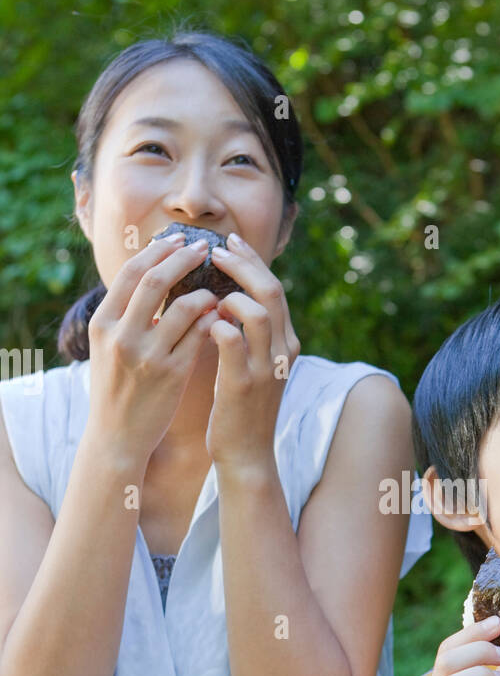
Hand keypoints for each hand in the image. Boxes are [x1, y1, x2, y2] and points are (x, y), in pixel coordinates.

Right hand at [86, 233, 223, 464]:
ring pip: (183, 307)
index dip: (158, 250)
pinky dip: (212, 320)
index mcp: (102, 323)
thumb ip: (125, 314)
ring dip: (205, 292)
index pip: (131, 272)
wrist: (117, 436)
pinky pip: (199, 336)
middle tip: (204, 248)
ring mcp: (147, 355)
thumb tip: (151, 274)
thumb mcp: (109, 346)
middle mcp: (121, 336)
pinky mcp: (172, 374)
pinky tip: (221, 314)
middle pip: (155, 280)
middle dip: (183, 258)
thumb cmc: (117, 388)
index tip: (178, 239)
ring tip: (216, 288)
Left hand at [205, 234, 300, 468]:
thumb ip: (247, 334)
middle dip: (242, 264)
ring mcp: (267, 367)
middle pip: (271, 291)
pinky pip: (231, 340)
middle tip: (215, 249)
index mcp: (286, 343)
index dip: (252, 261)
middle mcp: (283, 351)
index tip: (228, 242)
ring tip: (207, 288)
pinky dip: (215, 323)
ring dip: (230, 292)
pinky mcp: (244, 383)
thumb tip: (225, 298)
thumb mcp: (253, 365)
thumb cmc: (241, 408)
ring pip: (257, 311)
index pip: (274, 288)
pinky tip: (200, 321)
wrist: (246, 454)